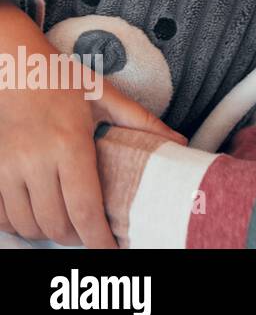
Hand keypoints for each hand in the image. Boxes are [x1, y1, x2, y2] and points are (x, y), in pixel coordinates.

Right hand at [0, 15, 186, 246]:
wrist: (14, 67)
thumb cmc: (61, 81)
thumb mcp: (107, 97)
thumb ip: (143, 123)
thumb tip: (178, 143)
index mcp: (69, 144)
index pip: (84, 206)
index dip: (97, 236)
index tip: (110, 247)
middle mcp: (36, 160)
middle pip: (56, 222)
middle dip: (78, 237)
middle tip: (93, 234)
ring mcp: (8, 167)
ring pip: (27, 223)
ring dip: (50, 232)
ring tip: (70, 225)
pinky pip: (1, 214)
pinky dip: (19, 224)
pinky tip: (37, 217)